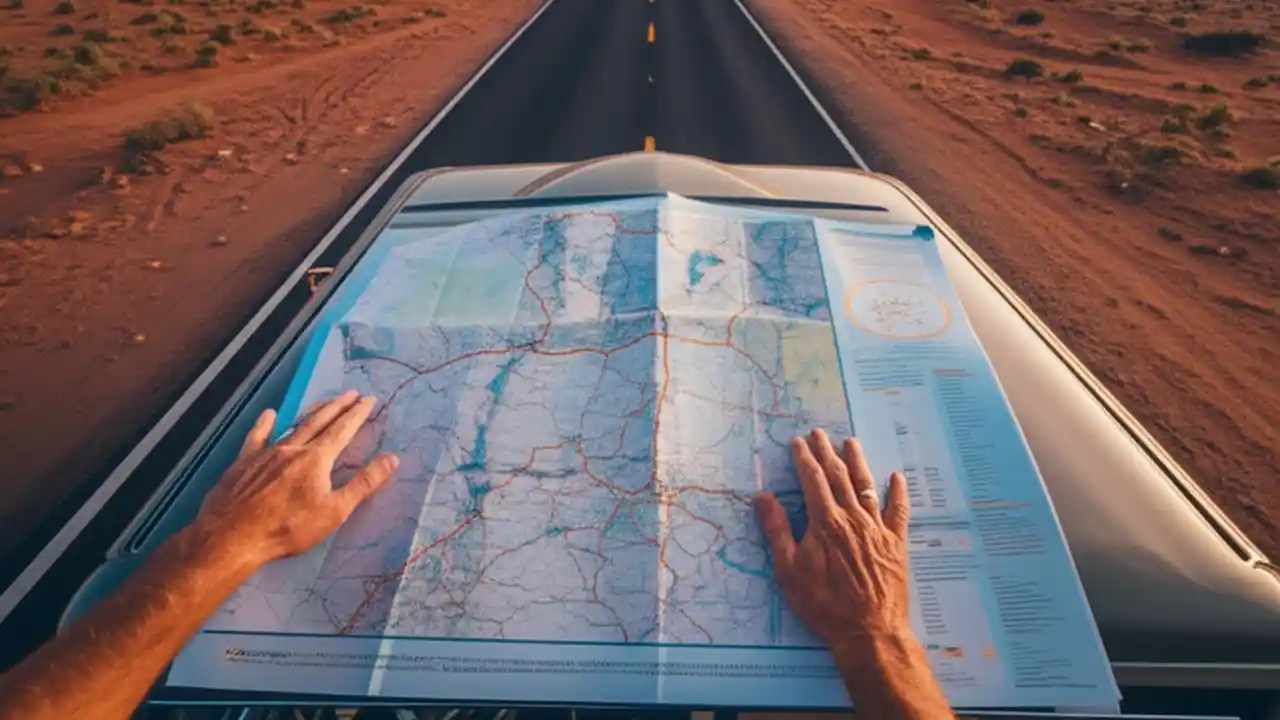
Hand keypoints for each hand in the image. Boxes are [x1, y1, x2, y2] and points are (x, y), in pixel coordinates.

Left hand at [197, 391, 398, 565]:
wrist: (233, 536)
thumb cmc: (289, 528)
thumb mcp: (335, 511)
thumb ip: (364, 483)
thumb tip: (392, 458)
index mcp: (316, 459)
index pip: (342, 430)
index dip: (357, 414)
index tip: (368, 400)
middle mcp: (293, 448)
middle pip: (319, 421)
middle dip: (338, 406)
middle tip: (351, 393)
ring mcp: (266, 453)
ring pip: (294, 425)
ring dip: (312, 412)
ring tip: (324, 402)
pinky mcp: (244, 462)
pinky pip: (257, 436)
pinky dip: (265, 424)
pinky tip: (270, 414)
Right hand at [754, 428, 911, 655]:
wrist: (869, 631)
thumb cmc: (823, 604)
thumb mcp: (789, 571)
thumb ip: (777, 531)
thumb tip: (762, 497)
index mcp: (825, 522)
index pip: (812, 480)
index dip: (803, 459)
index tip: (797, 442)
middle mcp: (853, 518)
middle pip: (838, 477)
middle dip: (826, 452)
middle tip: (819, 433)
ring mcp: (877, 529)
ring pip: (866, 487)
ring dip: (858, 462)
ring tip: (851, 442)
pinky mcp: (896, 544)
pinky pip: (899, 511)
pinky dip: (898, 492)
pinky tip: (896, 477)